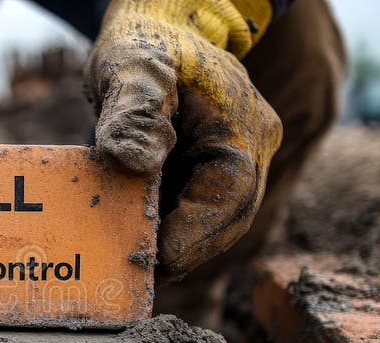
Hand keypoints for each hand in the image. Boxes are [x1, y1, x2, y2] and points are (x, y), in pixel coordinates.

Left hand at [86, 0, 282, 283]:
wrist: (160, 29)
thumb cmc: (146, 43)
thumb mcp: (131, 65)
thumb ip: (132, 109)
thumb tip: (133, 160)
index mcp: (244, 128)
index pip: (229, 199)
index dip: (192, 237)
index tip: (150, 261)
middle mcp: (251, 151)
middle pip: (226, 221)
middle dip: (182, 252)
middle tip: (134, 275)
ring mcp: (234, 163)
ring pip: (212, 223)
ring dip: (173, 244)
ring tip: (128, 263)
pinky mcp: (212, 173)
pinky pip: (196, 212)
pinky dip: (167, 227)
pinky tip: (130, 236)